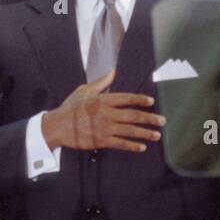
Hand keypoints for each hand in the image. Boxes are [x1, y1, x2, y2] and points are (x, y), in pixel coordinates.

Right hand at [39, 69, 165, 151]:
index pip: (126, 98)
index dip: (140, 99)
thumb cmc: (70, 107)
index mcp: (103, 100)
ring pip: (130, 130)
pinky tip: (142, 147)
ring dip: (145, 133)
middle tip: (162, 121)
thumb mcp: (84, 91)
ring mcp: (105, 128)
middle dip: (149, 118)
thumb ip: (100, 82)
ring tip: (156, 135)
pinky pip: (120, 143)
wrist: (57, 126)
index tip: (151, 101)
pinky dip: (132, 146)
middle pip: (133, 115)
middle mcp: (106, 113)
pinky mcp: (101, 140)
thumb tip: (112, 72)